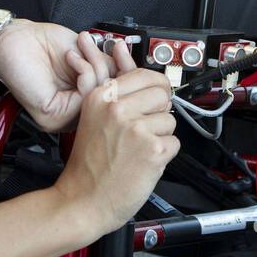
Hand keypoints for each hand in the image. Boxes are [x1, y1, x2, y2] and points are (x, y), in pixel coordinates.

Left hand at [0, 21, 118, 132]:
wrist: (14, 39)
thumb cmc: (42, 44)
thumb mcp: (85, 53)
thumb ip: (107, 66)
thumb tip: (130, 70)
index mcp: (82, 101)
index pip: (114, 97)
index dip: (125, 75)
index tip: (125, 54)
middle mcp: (74, 113)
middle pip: (112, 100)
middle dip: (109, 67)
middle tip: (101, 46)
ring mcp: (63, 118)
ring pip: (101, 99)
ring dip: (95, 65)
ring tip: (81, 48)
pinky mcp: (53, 117)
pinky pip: (85, 98)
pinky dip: (84, 72)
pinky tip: (73, 59)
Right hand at [52, 50, 179, 236]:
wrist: (82, 201)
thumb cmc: (88, 165)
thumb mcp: (93, 117)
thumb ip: (116, 89)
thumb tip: (128, 55)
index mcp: (101, 97)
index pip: (145, 74)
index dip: (154, 88)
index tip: (153, 97)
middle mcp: (118, 109)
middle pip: (162, 94)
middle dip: (158, 113)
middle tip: (142, 131)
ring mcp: (136, 129)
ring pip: (170, 120)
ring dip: (160, 137)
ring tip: (137, 150)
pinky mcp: (152, 151)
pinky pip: (174, 143)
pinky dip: (163, 156)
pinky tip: (143, 163)